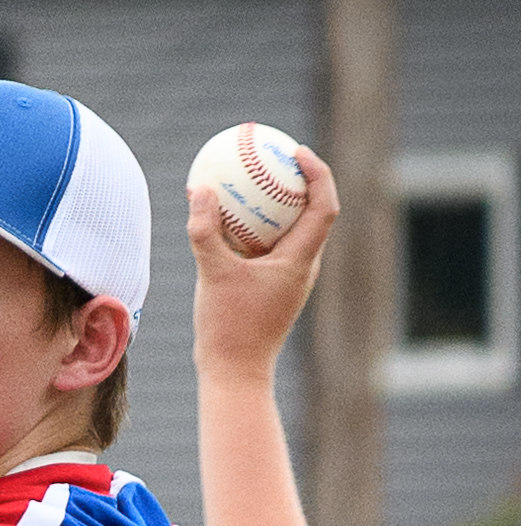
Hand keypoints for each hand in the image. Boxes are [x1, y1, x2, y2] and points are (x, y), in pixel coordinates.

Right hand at [187, 145, 339, 383]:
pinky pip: (268, 249)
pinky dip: (254, 230)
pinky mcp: (271, 290)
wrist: (234, 374)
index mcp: (300, 261)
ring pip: (289, 232)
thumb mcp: (212, 274)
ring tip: (249, 180)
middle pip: (311, 212)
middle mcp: (302, 268)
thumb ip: (205, 231)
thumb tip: (200, 187)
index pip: (324, 205)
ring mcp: (288, 281)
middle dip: (295, 180)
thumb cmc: (229, 329)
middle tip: (271, 155)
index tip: (295, 151)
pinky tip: (226, 221)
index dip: (317, 172)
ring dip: (275, 205)